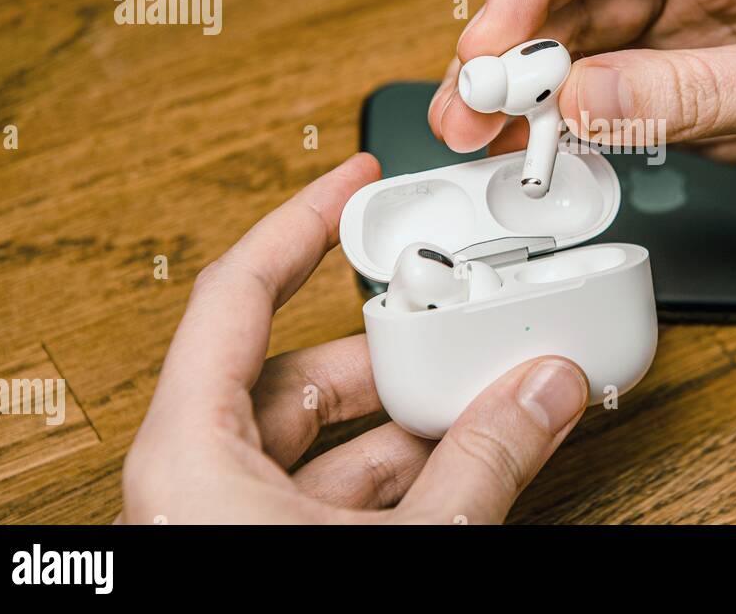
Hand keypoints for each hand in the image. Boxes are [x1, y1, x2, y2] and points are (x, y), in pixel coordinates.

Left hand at [120, 153, 588, 523]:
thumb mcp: (400, 546)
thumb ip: (481, 463)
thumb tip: (543, 393)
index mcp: (192, 455)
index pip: (237, 294)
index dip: (301, 225)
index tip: (353, 180)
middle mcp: (209, 481)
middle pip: (309, 370)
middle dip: (402, 345)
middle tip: (471, 313)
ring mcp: (246, 522)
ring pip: (340, 439)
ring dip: (423, 416)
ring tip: (499, 388)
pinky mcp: (282, 554)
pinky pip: (353, 489)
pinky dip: (418, 468)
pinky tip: (480, 450)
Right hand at [430, 0, 735, 256]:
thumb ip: (702, 89)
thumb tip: (587, 96)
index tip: (493, 39)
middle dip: (525, 44)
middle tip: (471, 103)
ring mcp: (724, 43)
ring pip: (605, 56)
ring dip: (546, 94)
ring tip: (493, 137)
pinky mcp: (729, 108)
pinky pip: (637, 111)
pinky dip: (592, 132)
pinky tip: (557, 150)